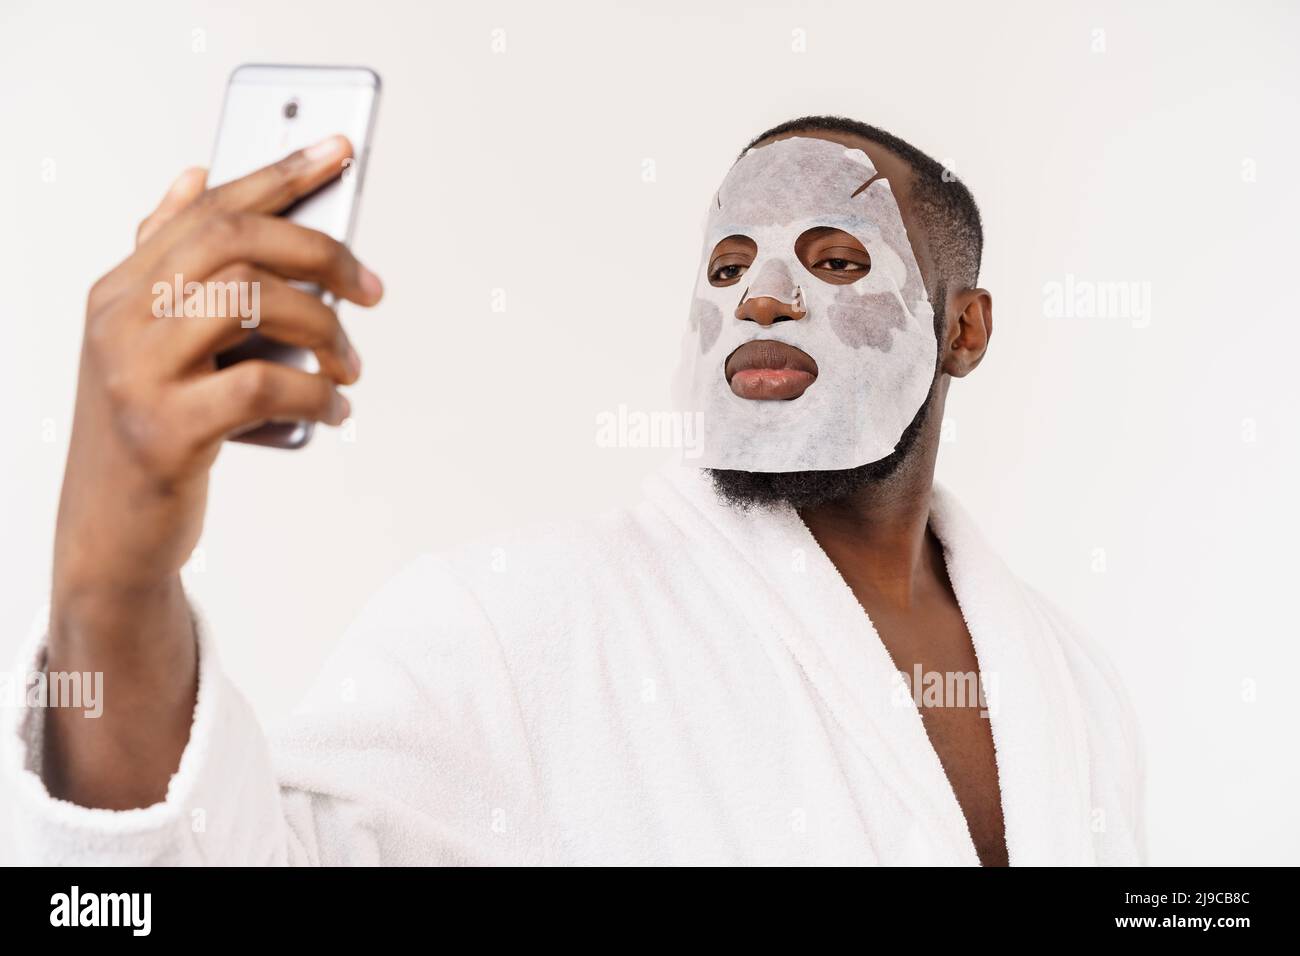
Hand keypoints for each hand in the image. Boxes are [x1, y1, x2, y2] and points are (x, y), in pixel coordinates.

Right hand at [53, 135, 382, 605]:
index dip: (279, 173)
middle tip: (370, 289)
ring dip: (326, 328)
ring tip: (351, 365)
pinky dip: (318, 393)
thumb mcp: (150, 343)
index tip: (339, 149)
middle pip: (235, 243)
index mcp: (122, 290)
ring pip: (252, 302)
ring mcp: (136, 373)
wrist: (110, 534)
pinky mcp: (164, 431)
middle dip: (320, 252)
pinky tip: (337, 410)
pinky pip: (263, 385)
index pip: (210, 210)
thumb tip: (196, 178)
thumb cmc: (149, 433)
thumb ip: (169, 264)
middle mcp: (120, 319)